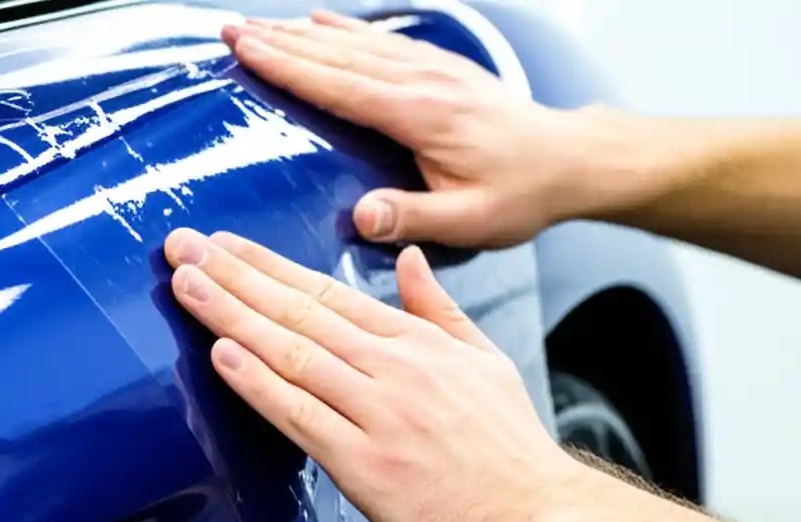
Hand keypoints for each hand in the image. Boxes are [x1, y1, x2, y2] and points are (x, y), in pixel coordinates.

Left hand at [162, 228, 582, 521]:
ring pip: (292, 354)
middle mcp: (392, 369)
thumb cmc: (510, 447)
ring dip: (232, 317)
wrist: (538, 518)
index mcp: (416, 342)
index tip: (225, 245)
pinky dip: (259, 384)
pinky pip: (300, 416)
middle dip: (234, 276)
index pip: (327, 292)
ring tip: (187, 287)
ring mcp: (377, 415)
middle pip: (299, 312)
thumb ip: (438, 309)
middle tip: (183, 247)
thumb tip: (410, 261)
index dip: (268, 266)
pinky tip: (223, 356)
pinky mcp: (365, 466)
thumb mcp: (485, 359)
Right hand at [222, 12, 635, 247]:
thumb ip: (414, 217)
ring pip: (356, 42)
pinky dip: (345, 29)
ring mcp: (432, 69)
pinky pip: (382, 40)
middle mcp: (422, 81)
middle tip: (231, 31)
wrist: (569, 159)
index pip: (340, 86)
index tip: (245, 51)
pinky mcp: (440, 68)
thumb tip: (361, 217)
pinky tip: (320, 21)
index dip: (289, 67)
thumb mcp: (470, 220)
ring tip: (259, 24)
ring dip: (303, 33)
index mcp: (421, 116)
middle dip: (280, 42)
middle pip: (338, 55)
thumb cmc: (519, 194)